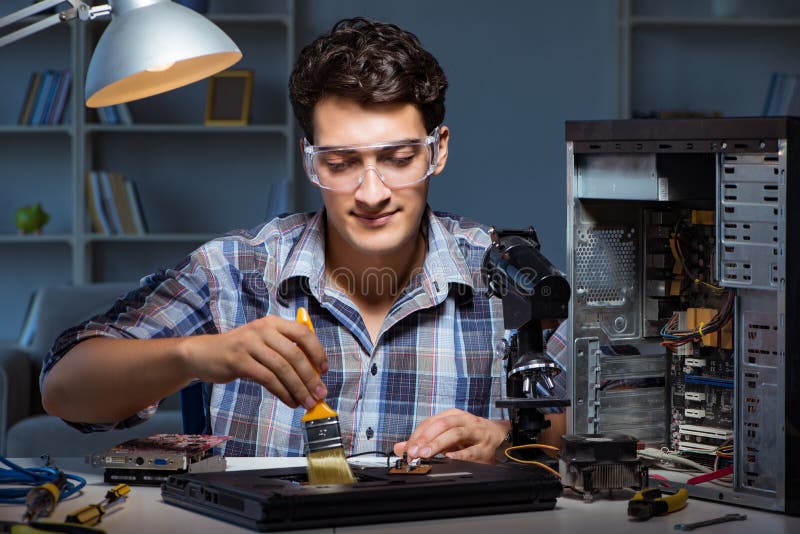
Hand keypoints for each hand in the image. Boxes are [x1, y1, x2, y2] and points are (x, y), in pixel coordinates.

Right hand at [179, 315, 327, 409]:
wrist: (203, 353)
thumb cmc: (239, 350)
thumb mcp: (263, 343)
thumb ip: (284, 352)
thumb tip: (311, 375)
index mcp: (273, 323)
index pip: (303, 332)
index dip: (317, 351)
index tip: (325, 370)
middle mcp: (263, 329)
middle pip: (294, 354)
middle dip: (310, 377)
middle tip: (319, 394)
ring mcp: (250, 344)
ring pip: (282, 368)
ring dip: (298, 388)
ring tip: (306, 402)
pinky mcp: (239, 361)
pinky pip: (267, 378)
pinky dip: (282, 392)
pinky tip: (289, 401)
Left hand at [393, 409, 508, 463]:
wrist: (499, 436)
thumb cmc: (470, 435)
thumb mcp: (446, 435)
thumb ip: (423, 441)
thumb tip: (399, 447)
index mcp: (452, 416)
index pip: (430, 423)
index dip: (416, 436)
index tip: (406, 449)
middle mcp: (464, 420)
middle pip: (441, 425)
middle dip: (425, 439)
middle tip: (414, 453)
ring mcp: (476, 432)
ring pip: (456, 433)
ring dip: (438, 444)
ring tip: (426, 454)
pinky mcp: (486, 446)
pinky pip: (473, 449)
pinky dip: (461, 453)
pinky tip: (450, 457)